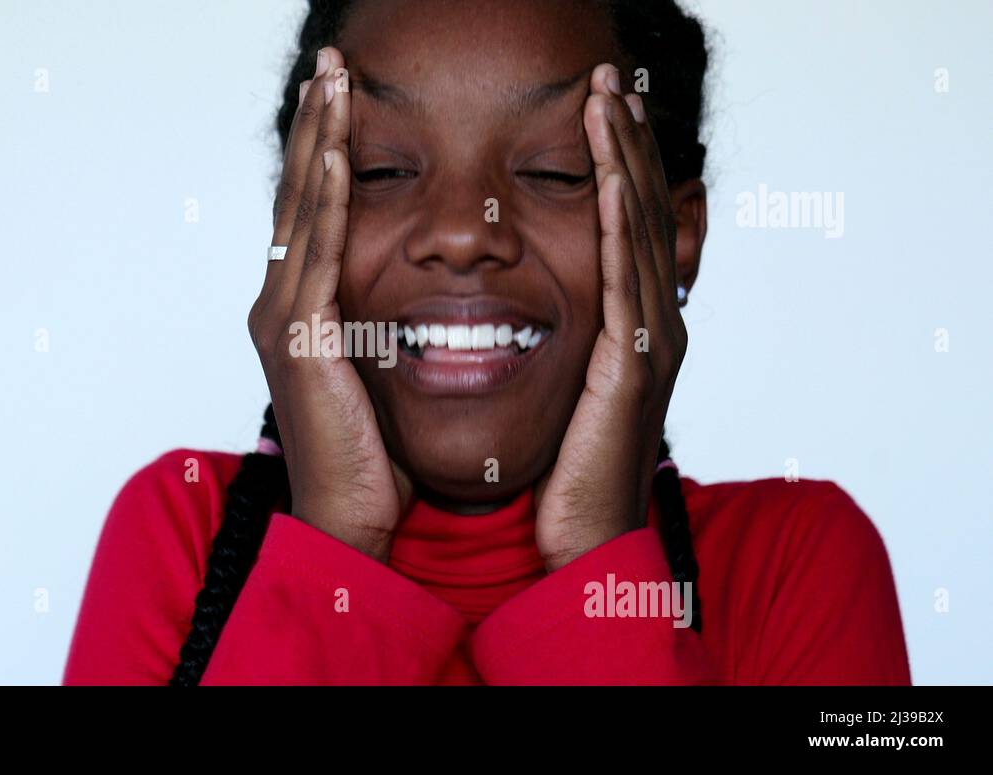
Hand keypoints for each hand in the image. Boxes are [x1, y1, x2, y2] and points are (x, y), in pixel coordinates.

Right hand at [247, 47, 410, 563]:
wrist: (353, 518)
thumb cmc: (373, 452)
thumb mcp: (379, 368)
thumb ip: (381, 319)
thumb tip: (412, 289)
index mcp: (302, 307)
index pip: (314, 208)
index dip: (324, 147)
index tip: (341, 93)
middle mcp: (282, 303)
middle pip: (298, 193)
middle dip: (314, 124)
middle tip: (330, 63)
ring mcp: (283, 320)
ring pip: (301, 212)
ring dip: (317, 143)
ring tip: (332, 83)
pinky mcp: (299, 342)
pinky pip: (314, 258)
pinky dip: (324, 204)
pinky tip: (334, 157)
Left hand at [534, 63, 688, 571]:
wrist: (576, 545)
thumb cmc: (560, 474)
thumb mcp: (559, 388)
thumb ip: (554, 338)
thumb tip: (513, 304)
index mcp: (632, 325)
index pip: (622, 224)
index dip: (615, 162)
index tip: (598, 106)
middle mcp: (652, 322)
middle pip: (640, 211)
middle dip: (626, 141)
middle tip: (609, 79)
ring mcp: (649, 340)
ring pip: (638, 229)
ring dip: (624, 158)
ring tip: (608, 98)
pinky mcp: (632, 364)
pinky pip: (625, 274)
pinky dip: (618, 217)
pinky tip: (609, 171)